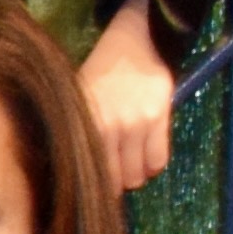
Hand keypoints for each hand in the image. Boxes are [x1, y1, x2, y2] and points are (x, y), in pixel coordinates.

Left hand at [75, 1, 181, 195]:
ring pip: (138, 174)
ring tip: (131, 161)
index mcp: (84, 125)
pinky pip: (159, 160)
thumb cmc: (100, 74)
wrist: (135, 42)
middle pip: (115, 180)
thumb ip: (78, 133)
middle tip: (115, 172)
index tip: (92, 192)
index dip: (92, 188)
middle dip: (115, 183)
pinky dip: (153, 165)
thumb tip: (73, 170)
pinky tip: (147, 155)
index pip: (89, 172)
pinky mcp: (159, 118)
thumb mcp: (79, 101)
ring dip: (135, 175)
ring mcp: (135, 123)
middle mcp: (107, 127)